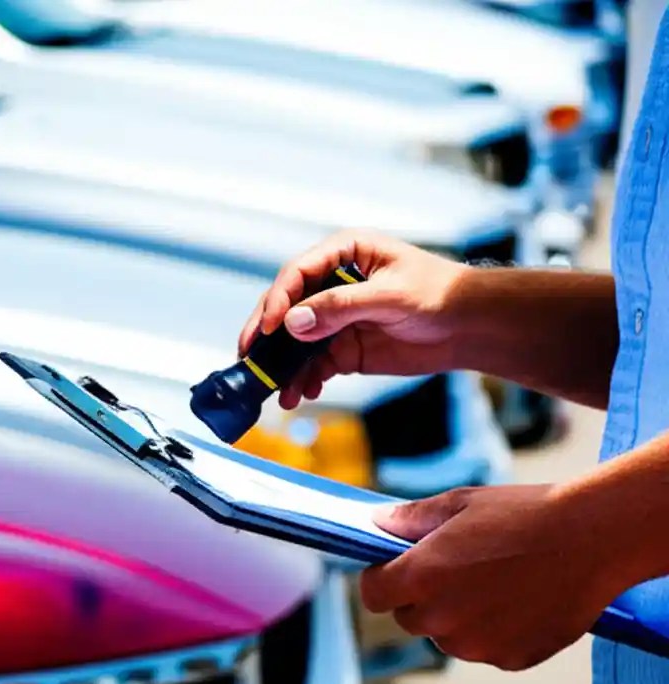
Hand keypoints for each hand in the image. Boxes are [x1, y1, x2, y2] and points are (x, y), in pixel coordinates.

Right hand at [239, 230, 469, 408]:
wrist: (471, 328)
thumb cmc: (440, 295)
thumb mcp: (390, 296)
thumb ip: (340, 307)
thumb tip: (293, 323)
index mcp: (342, 253)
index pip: (297, 273)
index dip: (278, 300)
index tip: (268, 328)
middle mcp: (332, 283)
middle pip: (287, 307)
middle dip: (266, 335)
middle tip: (248, 358)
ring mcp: (335, 317)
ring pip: (295, 341)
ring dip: (284, 365)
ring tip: (277, 390)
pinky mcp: (344, 347)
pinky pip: (314, 364)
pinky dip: (305, 379)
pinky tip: (302, 393)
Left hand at [359, 485, 622, 670]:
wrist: (591, 539)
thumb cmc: (524, 514)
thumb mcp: (459, 503)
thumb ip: (410, 518)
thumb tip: (378, 522)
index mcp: (422, 576)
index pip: (374, 594)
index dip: (380, 580)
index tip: (392, 569)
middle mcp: (444, 618)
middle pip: (409, 618)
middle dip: (420, 597)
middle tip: (452, 570)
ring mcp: (477, 644)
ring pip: (447, 637)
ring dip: (457, 617)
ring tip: (492, 582)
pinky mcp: (510, 658)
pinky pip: (486, 648)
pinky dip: (494, 631)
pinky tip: (518, 599)